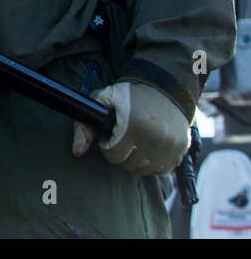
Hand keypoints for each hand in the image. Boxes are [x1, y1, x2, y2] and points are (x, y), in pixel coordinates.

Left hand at [71, 81, 189, 174]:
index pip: (113, 155)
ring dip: (137, 159)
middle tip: (124, 137)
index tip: (110, 135)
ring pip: (145, 169)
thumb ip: (84, 126)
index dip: (107, 145)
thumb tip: (77, 152)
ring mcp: (171, 146)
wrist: (165, 89)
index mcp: (133, 125)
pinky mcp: (182, 150)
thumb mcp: (103, 100)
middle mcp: (155, 138)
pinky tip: (149, 147)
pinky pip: (162, 170)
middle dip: (122, 153)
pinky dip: (153, 162)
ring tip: (136, 141)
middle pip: (129, 164)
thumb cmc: (129, 95)